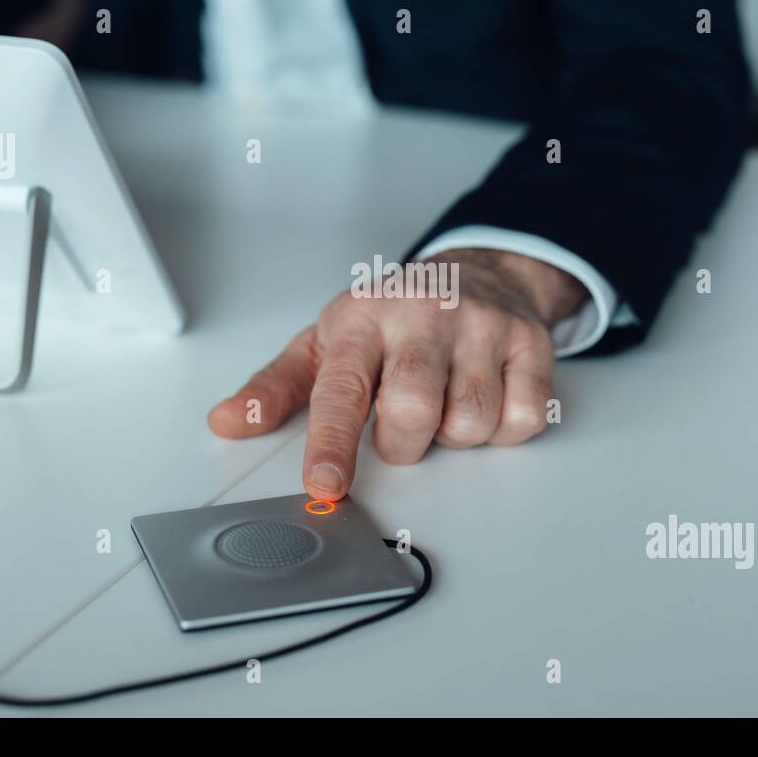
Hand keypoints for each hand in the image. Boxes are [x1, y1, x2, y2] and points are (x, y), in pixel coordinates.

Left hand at [208, 249, 588, 499]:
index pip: (341, 390)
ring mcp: (482, 326)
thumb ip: (276, 387)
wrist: (477, 271)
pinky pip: (523, 419)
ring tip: (445, 401)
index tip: (326, 485)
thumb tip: (227, 421)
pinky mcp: (530, 341)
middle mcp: (423, 316)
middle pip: (414, 411)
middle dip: (404, 441)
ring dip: (454, 436)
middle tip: (403, 421)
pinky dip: (503, 429)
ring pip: (471, 423)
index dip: (332, 443)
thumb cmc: (393, 318)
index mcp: (363, 321)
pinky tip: (486, 399)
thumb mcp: (328, 342)